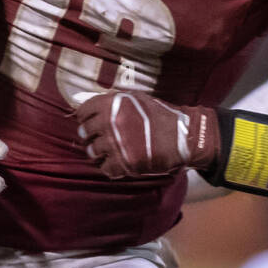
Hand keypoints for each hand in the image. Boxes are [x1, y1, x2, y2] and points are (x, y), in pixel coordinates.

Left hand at [75, 91, 218, 178]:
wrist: (184, 135)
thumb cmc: (161, 115)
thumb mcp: (137, 99)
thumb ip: (115, 100)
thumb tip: (94, 105)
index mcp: (112, 104)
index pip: (83, 111)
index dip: (84, 117)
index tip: (88, 121)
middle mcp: (111, 123)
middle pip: (84, 132)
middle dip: (89, 135)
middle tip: (97, 138)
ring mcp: (116, 144)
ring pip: (92, 151)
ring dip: (97, 152)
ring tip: (106, 151)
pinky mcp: (125, 163)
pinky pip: (105, 168)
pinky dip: (109, 167)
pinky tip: (115, 163)